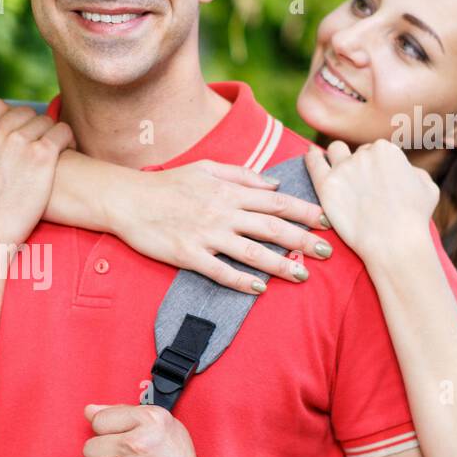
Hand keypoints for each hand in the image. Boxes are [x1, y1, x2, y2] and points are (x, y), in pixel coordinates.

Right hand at [0, 99, 74, 244]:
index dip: (9, 118)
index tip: (15, 134)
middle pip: (23, 113)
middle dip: (30, 126)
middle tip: (36, 146)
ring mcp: (18, 142)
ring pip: (44, 121)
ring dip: (49, 133)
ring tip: (52, 150)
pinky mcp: (41, 156)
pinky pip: (62, 133)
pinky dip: (66, 139)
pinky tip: (65, 151)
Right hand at [113, 160, 332, 293]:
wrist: (128, 200)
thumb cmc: (168, 184)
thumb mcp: (206, 168)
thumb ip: (243, 175)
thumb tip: (275, 184)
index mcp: (228, 190)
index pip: (276, 200)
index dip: (305, 210)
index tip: (327, 221)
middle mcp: (222, 212)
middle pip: (271, 226)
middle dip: (302, 239)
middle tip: (327, 252)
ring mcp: (206, 235)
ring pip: (251, 251)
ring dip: (280, 264)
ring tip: (302, 275)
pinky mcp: (188, 255)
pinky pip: (220, 271)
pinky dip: (241, 280)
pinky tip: (260, 289)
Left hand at [305, 139, 438, 262]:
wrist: (394, 241)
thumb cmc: (414, 218)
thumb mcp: (428, 187)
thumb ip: (414, 171)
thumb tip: (404, 170)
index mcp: (387, 149)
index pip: (378, 151)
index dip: (379, 168)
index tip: (379, 183)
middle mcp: (364, 153)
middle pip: (358, 153)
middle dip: (361, 166)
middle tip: (363, 187)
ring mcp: (343, 168)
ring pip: (336, 151)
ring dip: (337, 156)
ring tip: (337, 169)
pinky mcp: (326, 185)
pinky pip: (313, 162)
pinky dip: (312, 157)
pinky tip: (310, 155)